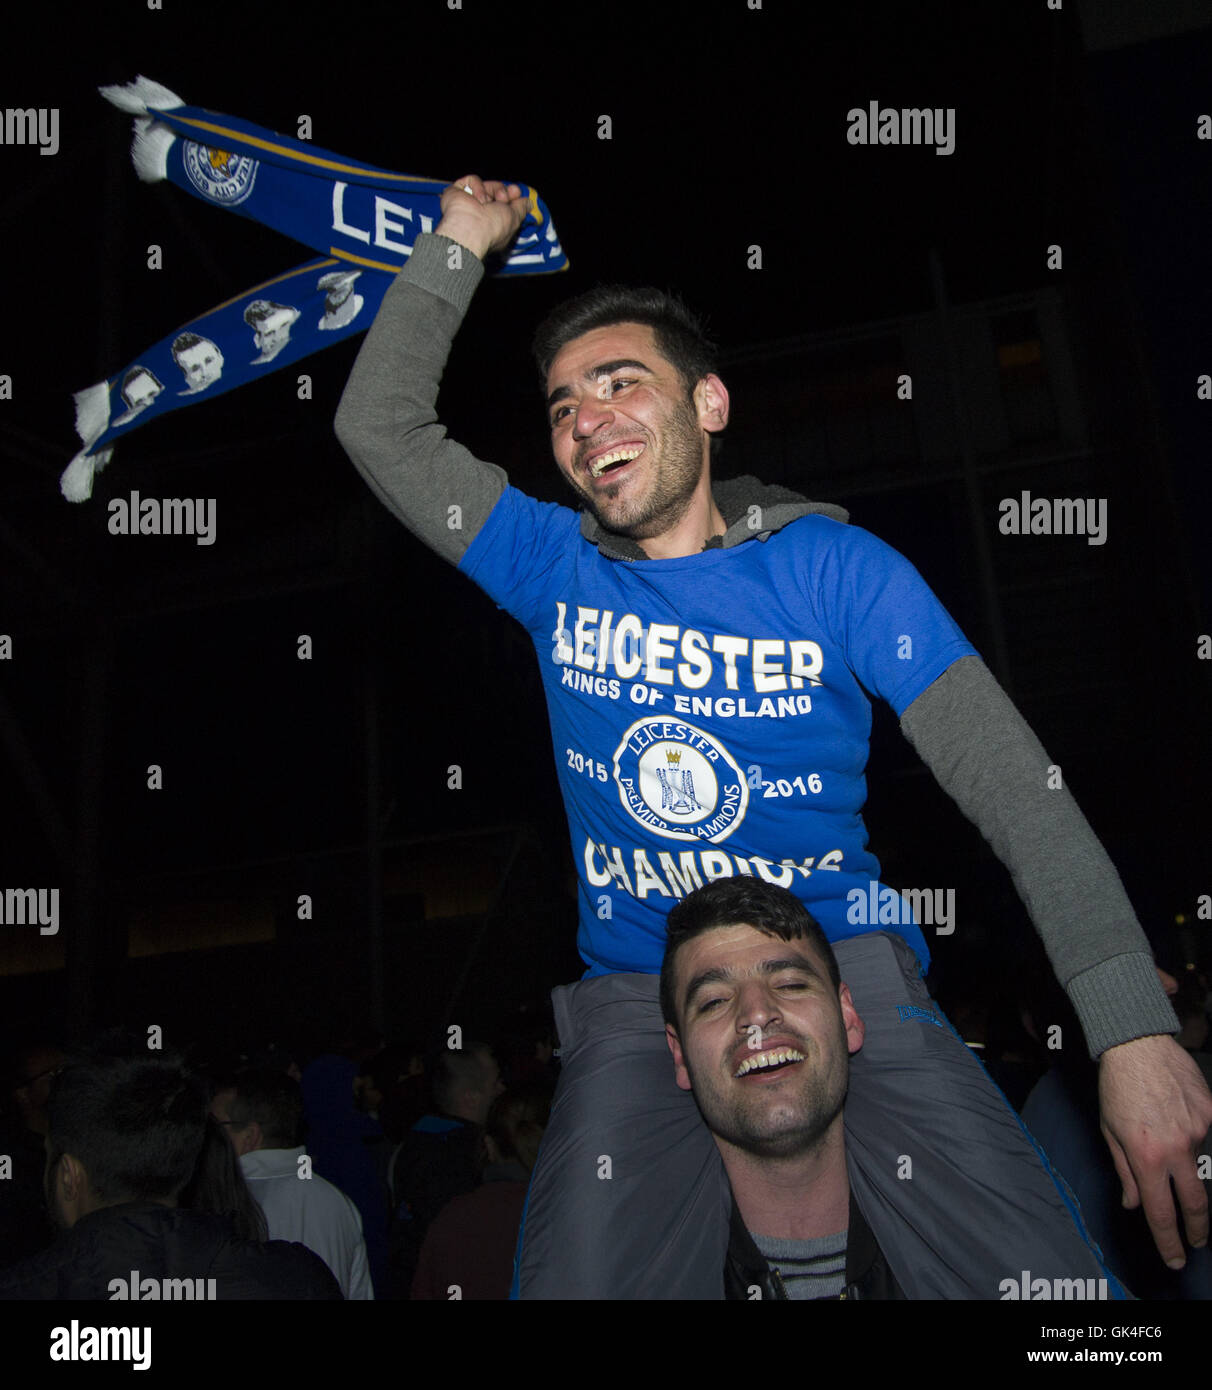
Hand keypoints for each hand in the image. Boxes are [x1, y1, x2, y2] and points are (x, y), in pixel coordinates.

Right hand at [436, 174, 529, 260]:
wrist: (470, 228)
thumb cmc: (493, 228)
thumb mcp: (515, 218)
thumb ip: (521, 208)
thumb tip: (528, 202)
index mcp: (494, 222)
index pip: (504, 203)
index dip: (512, 195)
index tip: (517, 192)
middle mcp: (481, 213)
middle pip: (496, 192)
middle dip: (503, 191)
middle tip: (504, 197)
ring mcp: (468, 203)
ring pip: (485, 185)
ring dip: (492, 190)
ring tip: (489, 201)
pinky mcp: (456, 193)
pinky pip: (471, 181)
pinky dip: (477, 187)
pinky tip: (477, 199)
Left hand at [1098, 1032, 1211, 1266]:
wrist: (1138, 1044)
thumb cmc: (1117, 1088)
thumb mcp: (1110, 1132)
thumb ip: (1125, 1172)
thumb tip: (1135, 1204)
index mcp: (1146, 1156)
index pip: (1161, 1213)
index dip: (1169, 1242)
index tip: (1174, 1259)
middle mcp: (1177, 1149)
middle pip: (1196, 1203)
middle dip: (1196, 1229)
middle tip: (1195, 1242)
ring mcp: (1199, 1131)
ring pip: (1197, 1164)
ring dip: (1183, 1162)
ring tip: (1162, 1134)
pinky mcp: (1211, 1114)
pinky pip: (1202, 1135)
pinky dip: (1188, 1133)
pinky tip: (1173, 1112)